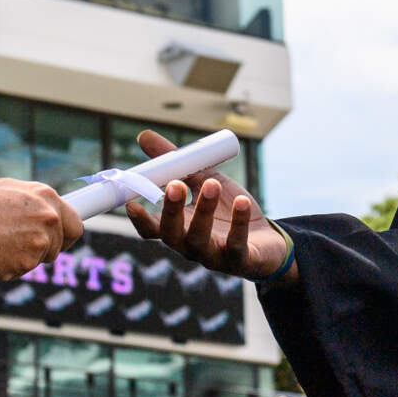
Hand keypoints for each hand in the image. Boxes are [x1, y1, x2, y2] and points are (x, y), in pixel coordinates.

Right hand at [0, 179, 81, 278]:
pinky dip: (8, 265)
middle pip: (57, 247)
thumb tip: (45, 210)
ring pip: (38, 259)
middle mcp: (49, 220)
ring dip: (23, 256)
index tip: (62, 240)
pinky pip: (20, 269)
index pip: (75, 225)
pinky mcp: (25, 263)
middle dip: (42, 248)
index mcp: (47, 198)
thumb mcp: (10, 189)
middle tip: (18, 243)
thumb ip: (34, 202)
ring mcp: (38, 244)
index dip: (67, 235)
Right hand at [123, 130, 293, 283]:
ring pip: (199, 240)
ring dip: (203, 211)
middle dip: (170, 210)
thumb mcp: (204, 180)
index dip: (138, 219)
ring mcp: (213, 255)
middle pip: (171, 234)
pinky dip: (239, 222)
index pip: (150, 228)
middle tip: (175, 184)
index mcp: (177, 227)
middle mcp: (189, 245)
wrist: (266, 238)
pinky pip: (236, 244)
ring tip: (211, 184)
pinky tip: (242, 202)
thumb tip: (143, 135)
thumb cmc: (227, 210)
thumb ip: (177, 162)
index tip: (130, 202)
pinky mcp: (239, 260)